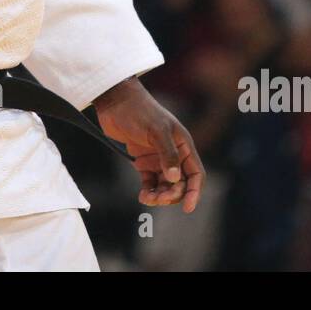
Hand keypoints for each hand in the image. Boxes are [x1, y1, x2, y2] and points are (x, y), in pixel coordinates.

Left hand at [94, 78, 203, 213]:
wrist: (115, 101)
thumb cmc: (139, 111)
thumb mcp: (156, 130)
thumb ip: (167, 154)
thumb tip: (175, 178)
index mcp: (183, 145)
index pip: (195, 174)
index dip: (194, 192)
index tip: (187, 208)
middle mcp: (174, 153)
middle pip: (180, 183)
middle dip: (172, 194)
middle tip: (158, 199)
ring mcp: (158, 158)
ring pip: (165, 185)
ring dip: (159, 195)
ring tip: (147, 199)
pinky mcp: (142, 160)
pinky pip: (150, 182)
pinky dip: (148, 191)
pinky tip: (142, 196)